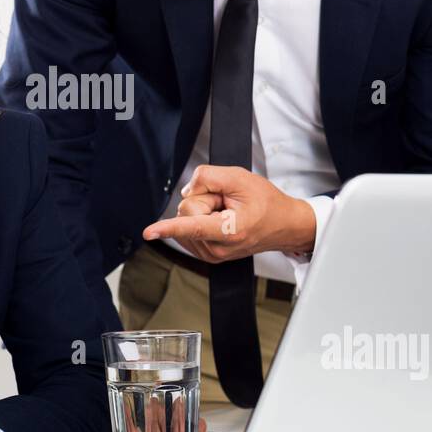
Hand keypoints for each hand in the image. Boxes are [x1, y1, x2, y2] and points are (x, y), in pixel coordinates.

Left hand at [141, 165, 315, 263]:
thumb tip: (188, 189)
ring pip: (187, 218)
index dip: (168, 227)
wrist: (283, 226)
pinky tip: (221, 219)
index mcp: (229, 231)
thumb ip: (209, 176)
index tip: (149, 232)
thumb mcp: (241, 178)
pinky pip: (188, 226)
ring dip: (205, 209)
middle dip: (204, 199)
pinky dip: (203, 218)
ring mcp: (211, 254)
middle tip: (228, 202)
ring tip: (228, 211)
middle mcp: (217, 248)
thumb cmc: (267, 204)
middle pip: (187, 211)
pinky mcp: (206, 253)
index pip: (193, 226)